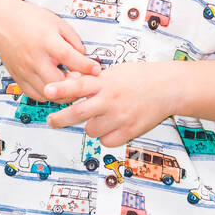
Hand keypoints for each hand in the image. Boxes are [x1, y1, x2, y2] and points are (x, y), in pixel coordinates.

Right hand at [0, 0, 100, 101]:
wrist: (1, 23)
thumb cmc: (28, 19)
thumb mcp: (56, 22)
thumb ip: (72, 39)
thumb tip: (83, 56)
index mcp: (45, 41)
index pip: (69, 57)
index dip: (85, 66)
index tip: (96, 69)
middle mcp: (33, 58)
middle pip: (58, 81)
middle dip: (75, 85)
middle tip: (85, 82)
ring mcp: (24, 70)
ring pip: (47, 93)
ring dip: (63, 94)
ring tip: (72, 87)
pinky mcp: (18, 78)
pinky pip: (35, 95)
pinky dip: (48, 96)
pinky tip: (56, 89)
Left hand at [44, 62, 175, 146]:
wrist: (167, 89)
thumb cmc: (140, 78)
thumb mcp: (114, 72)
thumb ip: (92, 80)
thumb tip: (69, 83)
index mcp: (106, 83)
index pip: (78, 85)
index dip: (61, 89)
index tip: (46, 90)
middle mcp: (110, 100)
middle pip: (79, 113)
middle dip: (61, 118)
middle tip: (52, 121)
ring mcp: (119, 117)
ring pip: (91, 130)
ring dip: (91, 126)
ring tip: (102, 117)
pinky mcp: (129, 131)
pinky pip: (106, 141)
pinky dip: (106, 136)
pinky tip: (114, 126)